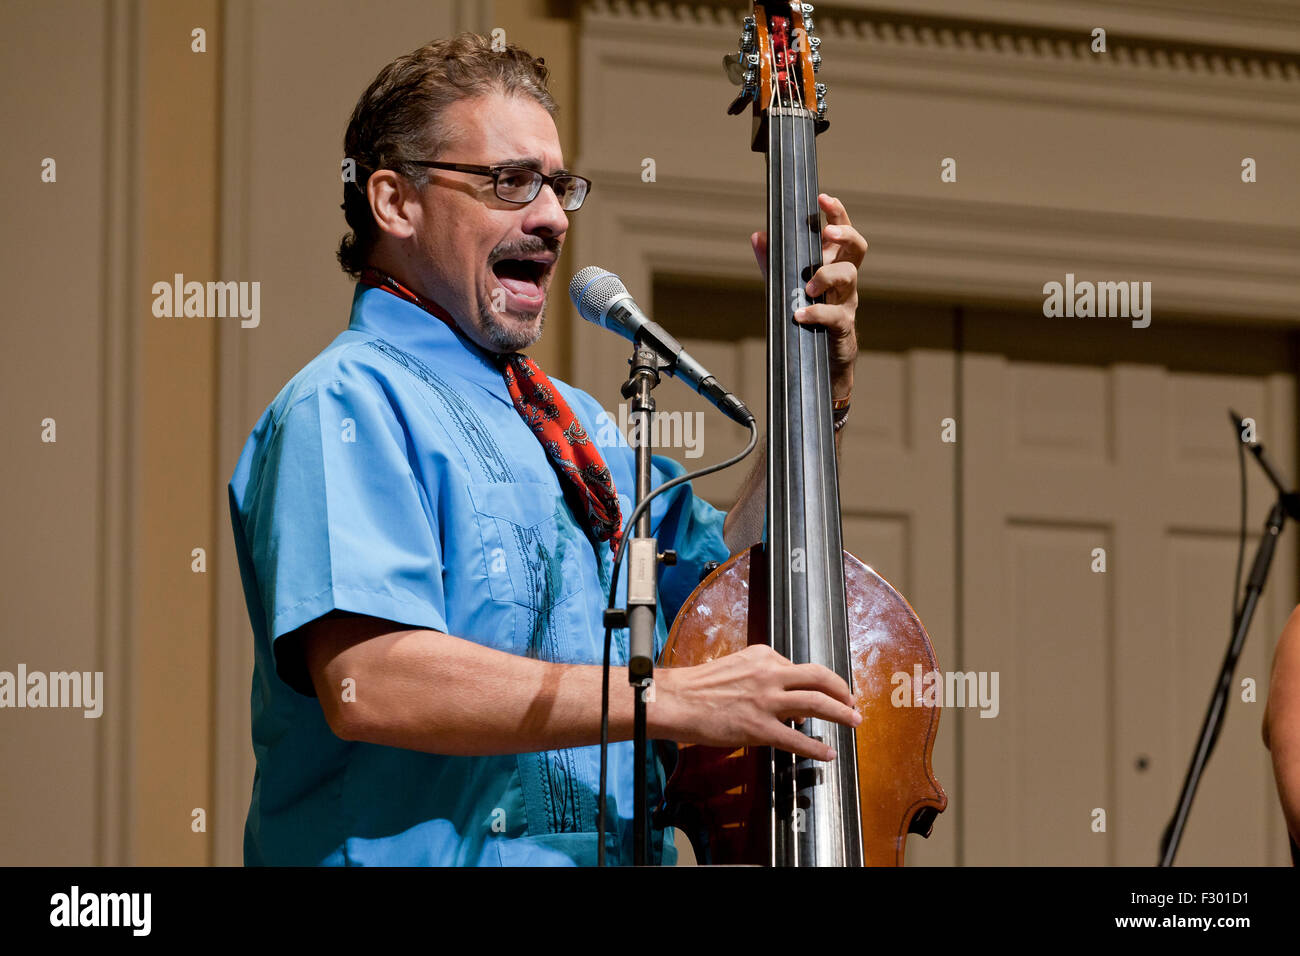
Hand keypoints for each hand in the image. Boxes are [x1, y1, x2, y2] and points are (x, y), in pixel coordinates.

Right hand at [653, 644, 860, 760]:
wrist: (676, 700)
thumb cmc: (701, 686)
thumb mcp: (738, 669)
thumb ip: (765, 679)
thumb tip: (793, 706)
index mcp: (764, 657)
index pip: (800, 668)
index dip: (816, 684)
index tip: (824, 696)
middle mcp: (769, 674)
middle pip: (819, 678)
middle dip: (842, 691)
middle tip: (854, 702)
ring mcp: (765, 701)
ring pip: (816, 703)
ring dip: (841, 713)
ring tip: (854, 722)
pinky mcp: (758, 728)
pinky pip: (795, 739)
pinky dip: (815, 747)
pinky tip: (827, 754)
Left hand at [751, 193, 864, 399]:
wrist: (820, 365)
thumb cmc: (807, 319)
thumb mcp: (786, 287)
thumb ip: (773, 263)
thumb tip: (758, 236)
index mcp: (833, 266)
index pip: (842, 232)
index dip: (837, 213)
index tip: (823, 198)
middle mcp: (844, 281)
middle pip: (857, 248)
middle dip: (845, 234)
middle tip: (827, 231)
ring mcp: (846, 303)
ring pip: (849, 278)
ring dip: (826, 275)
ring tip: (808, 285)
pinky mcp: (843, 327)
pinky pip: (834, 316)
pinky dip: (815, 313)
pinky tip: (799, 314)